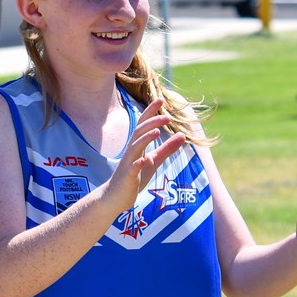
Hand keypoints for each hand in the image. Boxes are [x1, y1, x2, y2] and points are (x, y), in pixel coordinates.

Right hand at [104, 98, 185, 212]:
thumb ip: (167, 148)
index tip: (160, 99)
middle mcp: (131, 152)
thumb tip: (182, 135)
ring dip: (145, 139)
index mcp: (138, 146)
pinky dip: (137, 164)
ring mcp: (128, 165)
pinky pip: (132, 169)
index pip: (143, 125)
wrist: (114, 198)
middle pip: (140, 133)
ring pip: (135, 148)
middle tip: (167, 116)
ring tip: (157, 132)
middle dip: (152, 123)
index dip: (151, 112)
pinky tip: (144, 160)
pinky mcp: (128, 178)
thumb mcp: (153, 161)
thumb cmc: (134, 178)